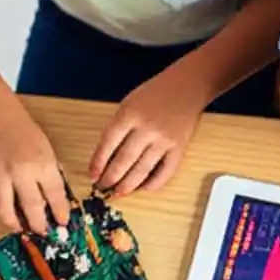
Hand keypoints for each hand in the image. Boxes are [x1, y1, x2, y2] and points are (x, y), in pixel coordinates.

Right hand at [0, 100, 70, 234]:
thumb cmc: (25, 131)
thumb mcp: (48, 151)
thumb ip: (50, 175)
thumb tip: (55, 200)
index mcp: (41, 164)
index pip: (54, 197)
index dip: (60, 213)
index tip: (63, 223)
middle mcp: (19, 171)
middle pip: (30, 209)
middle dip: (39, 225)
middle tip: (42, 231)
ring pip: (3, 209)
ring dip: (13, 223)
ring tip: (20, 227)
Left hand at [90, 72, 208, 196]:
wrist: (187, 86)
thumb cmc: (156, 93)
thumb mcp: (129, 103)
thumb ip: (118, 127)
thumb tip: (106, 157)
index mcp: (130, 114)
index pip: (108, 143)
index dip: (98, 162)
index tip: (92, 175)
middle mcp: (147, 128)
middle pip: (124, 160)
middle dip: (111, 178)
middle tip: (103, 187)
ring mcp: (164, 140)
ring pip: (142, 170)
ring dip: (128, 185)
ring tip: (119, 192)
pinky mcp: (179, 148)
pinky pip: (165, 172)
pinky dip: (153, 184)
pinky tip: (143, 188)